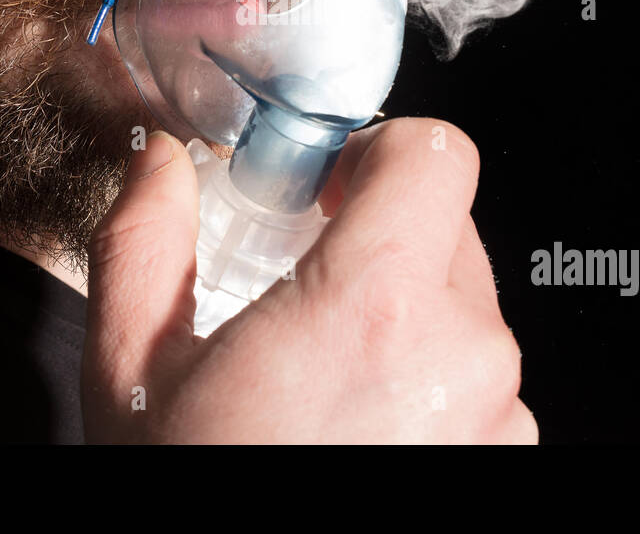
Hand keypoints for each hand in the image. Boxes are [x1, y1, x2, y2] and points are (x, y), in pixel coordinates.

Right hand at [81, 117, 536, 442]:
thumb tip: (160, 166)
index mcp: (373, 307)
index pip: (438, 154)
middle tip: (307, 281)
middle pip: (449, 227)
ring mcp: (498, 418)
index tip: (332, 183)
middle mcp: (463, 356)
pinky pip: (479, 378)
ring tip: (325, 374)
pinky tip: (357, 423)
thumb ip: (144, 241)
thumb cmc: (200, 491)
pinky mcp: (506, 461)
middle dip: (380, 235)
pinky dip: (428, 377)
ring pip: (465, 306)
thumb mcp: (134, 372)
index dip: (381, 149)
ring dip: (404, 312)